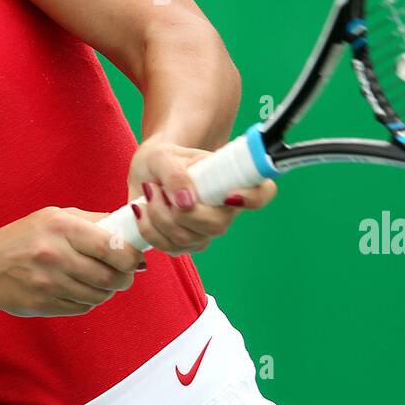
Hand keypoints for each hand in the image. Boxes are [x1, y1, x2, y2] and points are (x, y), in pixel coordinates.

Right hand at [0, 207, 145, 316]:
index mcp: (61, 227)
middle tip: (125, 272)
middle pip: (111, 276)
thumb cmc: (23, 238)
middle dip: (125, 276)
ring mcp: (49, 283)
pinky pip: (83, 306)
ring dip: (108, 289)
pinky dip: (90, 300)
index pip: (112, 246)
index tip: (135, 256)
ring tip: (101, 279)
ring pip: (100, 294)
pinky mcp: (45, 304)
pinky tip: (81, 288)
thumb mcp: (54, 217)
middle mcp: (55, 255)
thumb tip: (129, 228)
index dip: (131, 256)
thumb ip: (92, 222)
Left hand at [124, 133, 277, 254]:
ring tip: (149, 191)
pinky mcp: (184, 244)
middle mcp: (224, 210)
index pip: (262, 193)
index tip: (231, 195)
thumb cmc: (162, 159)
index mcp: (230, 181)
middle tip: (158, 188)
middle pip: (217, 226)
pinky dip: (148, 228)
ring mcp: (205, 231)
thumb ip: (175, 174)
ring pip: (187, 239)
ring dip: (158, 216)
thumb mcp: (163, 156)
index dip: (254, 197)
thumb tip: (186, 201)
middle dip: (180, 212)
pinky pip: (168, 247)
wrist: (146, 172)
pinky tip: (143, 209)